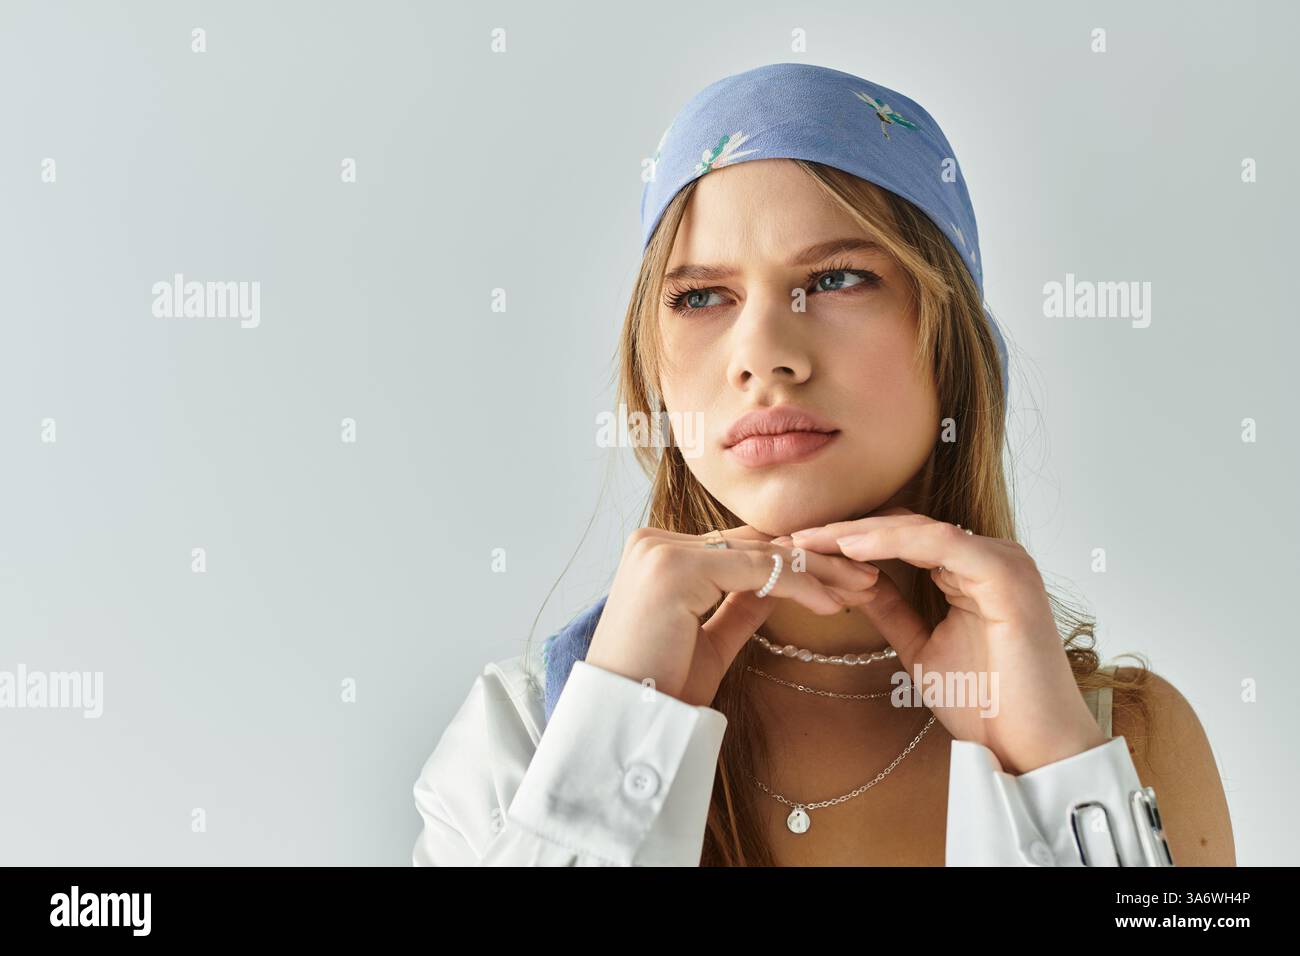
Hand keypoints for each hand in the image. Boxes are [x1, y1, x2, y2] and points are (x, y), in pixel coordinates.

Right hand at [585, 525, 880, 707]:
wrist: (627, 722)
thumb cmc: (660, 690)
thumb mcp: (710, 640)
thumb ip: (741, 605)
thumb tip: (781, 586)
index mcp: (658, 554)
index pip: (740, 546)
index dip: (794, 560)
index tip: (843, 579)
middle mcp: (654, 541)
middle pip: (753, 544)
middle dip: (816, 561)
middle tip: (866, 576)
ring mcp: (661, 550)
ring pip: (760, 552)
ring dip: (819, 570)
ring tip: (864, 586)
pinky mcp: (673, 567)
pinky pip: (754, 571)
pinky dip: (799, 585)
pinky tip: (833, 602)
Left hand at [790, 508, 1108, 773]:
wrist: (1032, 748)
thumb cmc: (987, 705)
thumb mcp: (921, 647)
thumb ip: (892, 610)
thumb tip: (852, 583)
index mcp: (975, 571)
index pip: (903, 539)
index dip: (848, 541)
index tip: (798, 552)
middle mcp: (992, 556)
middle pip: (905, 527)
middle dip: (844, 532)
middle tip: (792, 540)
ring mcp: (1003, 560)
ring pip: (918, 529)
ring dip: (858, 534)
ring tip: (809, 541)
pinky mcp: (1006, 573)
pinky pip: (940, 544)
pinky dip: (892, 543)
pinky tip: (850, 548)